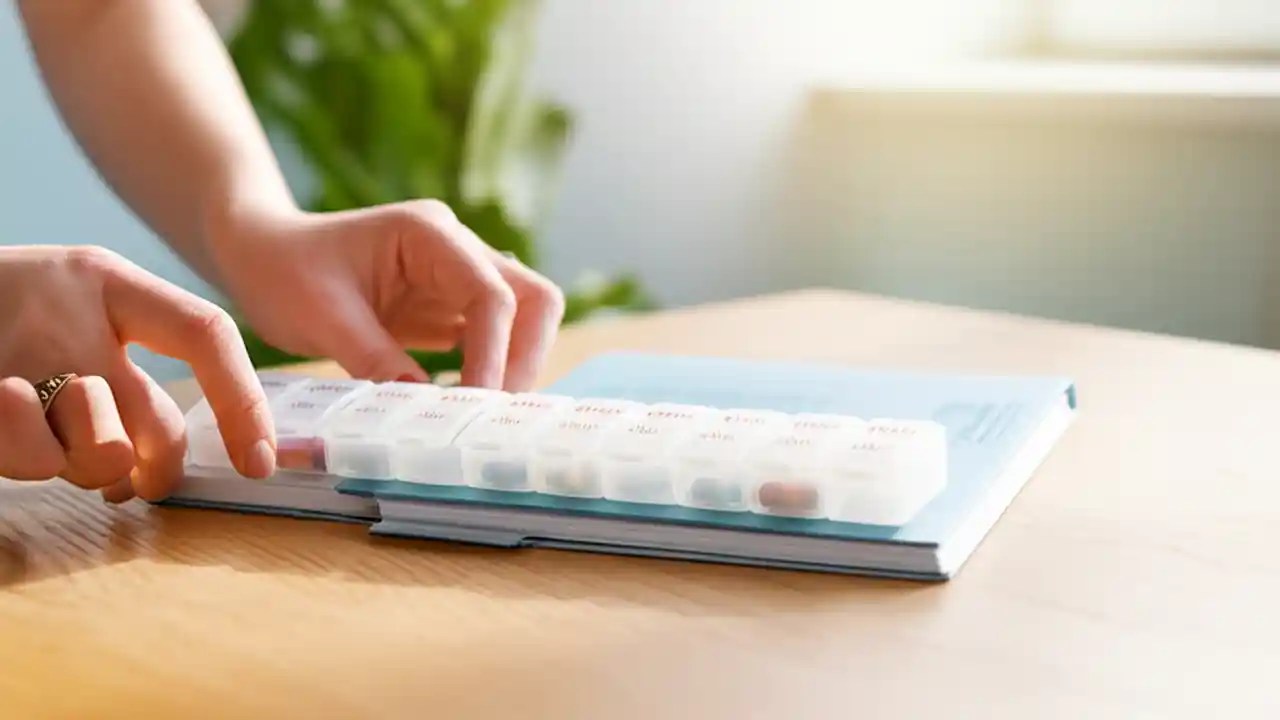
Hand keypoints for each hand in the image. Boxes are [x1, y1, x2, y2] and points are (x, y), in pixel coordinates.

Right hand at [0, 246, 274, 501]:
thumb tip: (165, 464)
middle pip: (148, 421)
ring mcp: (8, 351)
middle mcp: (62, 308)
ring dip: (77, 464)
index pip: (206, 333)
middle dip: (149, 464)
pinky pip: (24, 458)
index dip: (243, 402)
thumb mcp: (77, 308)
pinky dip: (24, 461)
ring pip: (86, 452)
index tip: (259, 464)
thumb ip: (131, 369)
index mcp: (106, 279)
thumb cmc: (9, 312)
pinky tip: (12, 436)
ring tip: (50, 435)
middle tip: (131, 472)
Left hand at [208, 200, 565, 390]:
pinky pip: (490, 339)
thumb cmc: (282, 270)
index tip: (478, 403)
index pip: (492, 294)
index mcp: (430, 234)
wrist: (258, 254)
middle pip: (532, 299)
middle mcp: (457, 249)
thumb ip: (376, 359)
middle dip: (524, 357)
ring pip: (523, 319)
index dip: (495, 352)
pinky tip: (466, 407)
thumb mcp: (322, 317)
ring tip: (484, 414)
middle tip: (497, 412)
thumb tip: (425, 407)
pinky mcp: (447, 307)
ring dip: (513, 366)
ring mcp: (457, 278)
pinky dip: (489, 372)